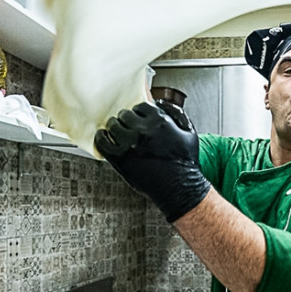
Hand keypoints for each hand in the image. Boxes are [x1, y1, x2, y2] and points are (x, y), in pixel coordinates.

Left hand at [94, 101, 211, 221]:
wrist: (180, 188)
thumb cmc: (185, 162)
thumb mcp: (189, 133)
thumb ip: (177, 114)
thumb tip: (161, 103)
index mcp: (160, 121)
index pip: (140, 106)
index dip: (139, 113)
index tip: (138, 119)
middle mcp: (143, 131)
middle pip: (125, 115)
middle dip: (127, 120)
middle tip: (128, 128)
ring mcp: (129, 144)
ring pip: (112, 125)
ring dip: (114, 128)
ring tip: (118, 134)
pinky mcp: (120, 158)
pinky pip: (102, 142)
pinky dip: (101, 138)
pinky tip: (105, 139)